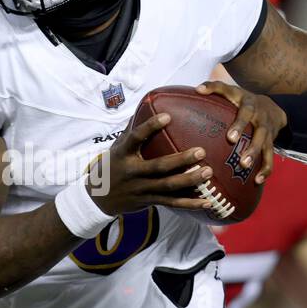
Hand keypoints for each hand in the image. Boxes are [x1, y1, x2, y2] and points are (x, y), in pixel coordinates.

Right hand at [90, 113, 214, 216]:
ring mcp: (141, 189)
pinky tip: (206, 201)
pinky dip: (189, 203)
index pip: (136, 138)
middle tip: (201, 151)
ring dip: (189, 180)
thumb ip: (132, 129)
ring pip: (168, 186)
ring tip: (208, 172)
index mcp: (124, 154)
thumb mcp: (117, 147)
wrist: (98, 198)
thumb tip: (148, 104)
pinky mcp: (148, 201)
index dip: (150, 127)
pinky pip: (171, 203)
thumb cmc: (113, 165)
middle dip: (181, 160)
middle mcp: (132, 172)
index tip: (167, 117)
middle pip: (159, 166)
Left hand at [195, 81, 286, 183]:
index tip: (230, 138)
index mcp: (249, 105)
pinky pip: (270, 156)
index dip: (239, 123)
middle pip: (260, 132)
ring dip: (258, 159)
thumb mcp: (232, 90)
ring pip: (266, 146)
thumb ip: (215, 87)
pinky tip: (257, 181)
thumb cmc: (243, 100)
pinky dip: (266, 169)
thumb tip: (197, 89)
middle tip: (242, 160)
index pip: (245, 112)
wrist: (273, 106)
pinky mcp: (271, 142)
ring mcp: (267, 131)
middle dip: (252, 146)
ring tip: (247, 169)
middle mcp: (261, 118)